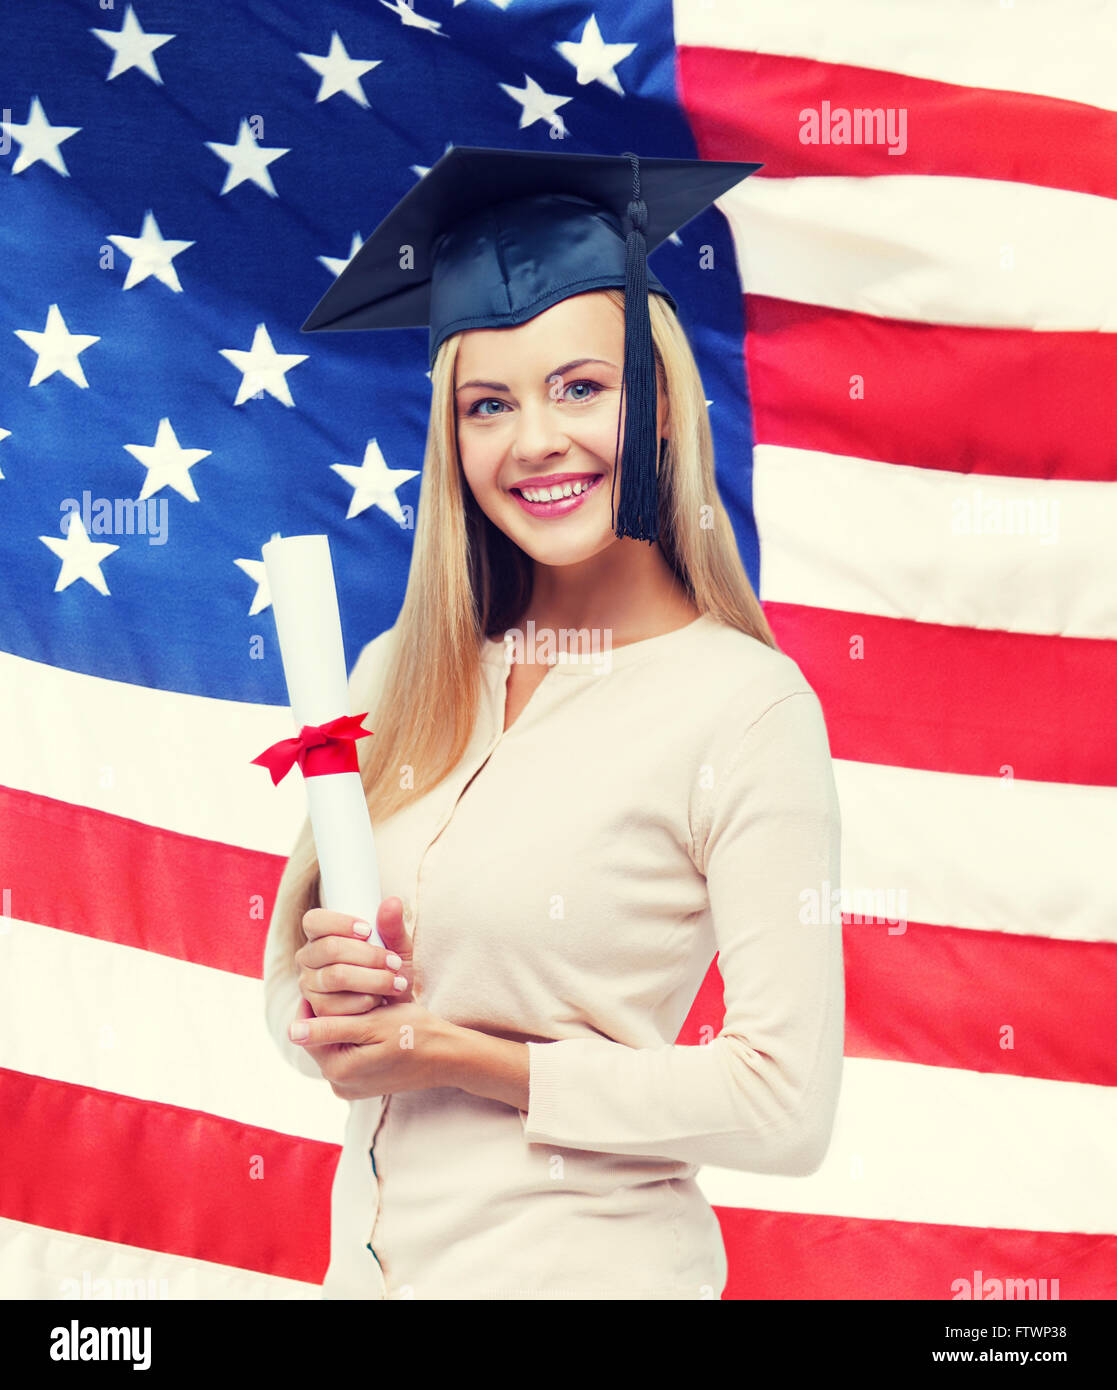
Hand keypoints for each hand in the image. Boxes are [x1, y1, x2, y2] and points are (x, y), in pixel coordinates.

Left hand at [288, 994, 457, 1100]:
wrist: (448, 1056)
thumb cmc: (415, 1033)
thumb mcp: (372, 1024)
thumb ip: (331, 1028)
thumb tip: (290, 1032)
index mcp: (337, 1071)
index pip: (309, 1028)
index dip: (320, 1000)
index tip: (335, 980)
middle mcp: (339, 1085)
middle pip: (322, 1037)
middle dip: (335, 1013)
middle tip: (357, 992)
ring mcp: (351, 1087)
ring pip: (335, 1044)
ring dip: (346, 1023)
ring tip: (368, 1007)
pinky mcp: (362, 1085)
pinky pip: (349, 1055)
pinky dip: (357, 1037)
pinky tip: (374, 1025)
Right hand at [296, 898, 415, 1016]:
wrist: (395, 1005)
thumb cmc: (390, 968)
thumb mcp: (397, 945)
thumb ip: (392, 925)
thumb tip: (393, 902)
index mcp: (321, 934)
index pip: (315, 920)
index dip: (340, 923)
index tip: (368, 930)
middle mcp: (308, 957)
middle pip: (330, 948)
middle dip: (368, 955)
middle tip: (394, 963)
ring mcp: (309, 984)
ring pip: (336, 976)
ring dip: (372, 980)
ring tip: (395, 982)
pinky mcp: (318, 1010)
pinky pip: (337, 1005)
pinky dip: (365, 1001)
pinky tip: (380, 1000)